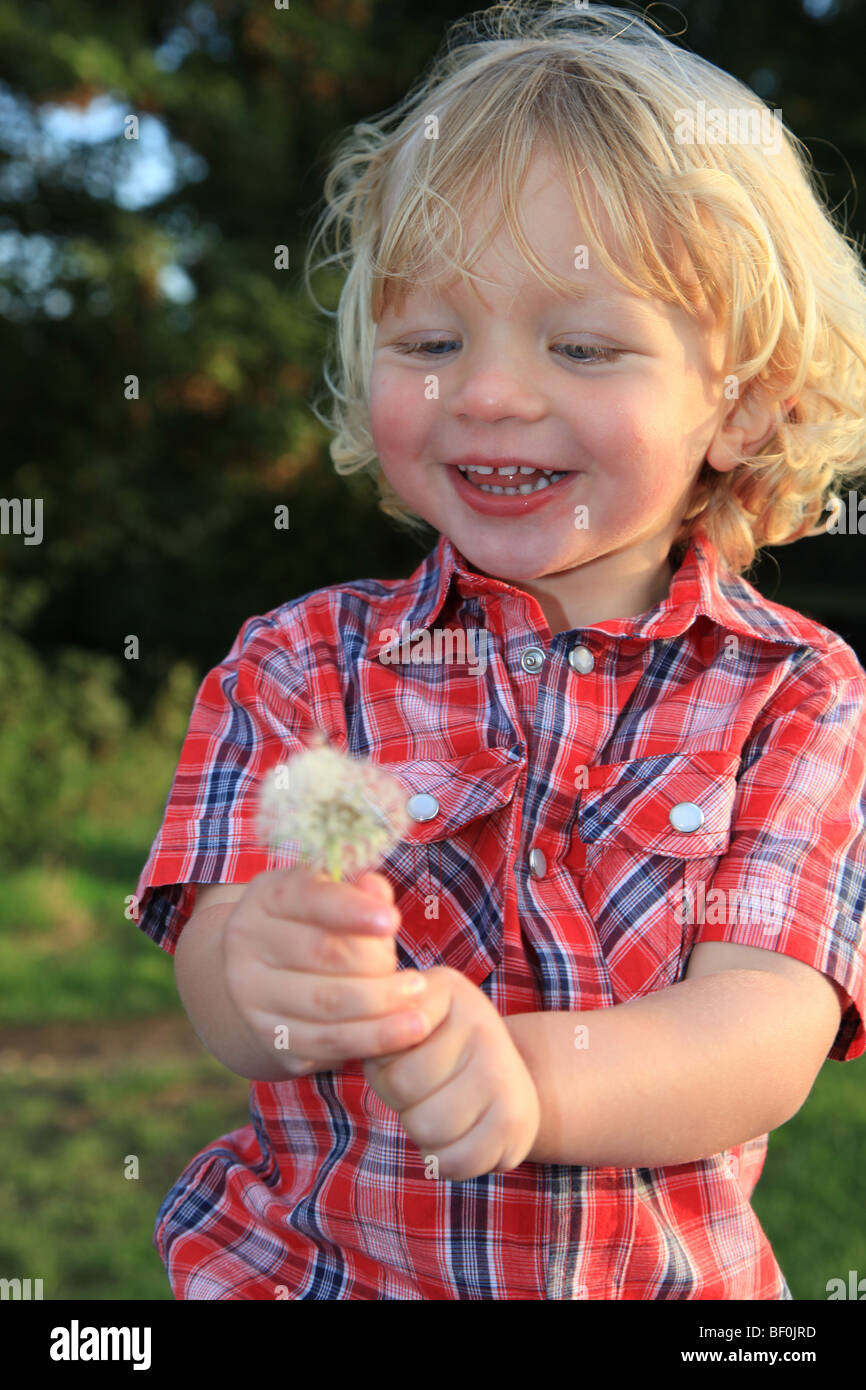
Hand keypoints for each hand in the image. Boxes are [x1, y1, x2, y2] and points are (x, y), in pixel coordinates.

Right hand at [221, 866, 429, 1076]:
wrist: (266, 981)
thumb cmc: (313, 929)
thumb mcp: (330, 899)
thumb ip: (358, 893)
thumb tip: (376, 889)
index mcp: (266, 899)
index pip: (310, 898)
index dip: (352, 909)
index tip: (393, 921)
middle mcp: (248, 947)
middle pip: (321, 954)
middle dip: (377, 966)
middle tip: (418, 980)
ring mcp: (253, 997)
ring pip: (326, 1004)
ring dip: (381, 1008)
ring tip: (419, 1008)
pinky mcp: (270, 1037)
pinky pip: (326, 1042)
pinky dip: (371, 1039)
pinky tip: (403, 1033)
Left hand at [362, 965, 540, 1180]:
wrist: (511, 1078)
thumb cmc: (438, 1053)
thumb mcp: (406, 1024)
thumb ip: (381, 1025)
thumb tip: (377, 1037)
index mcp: (446, 988)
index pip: (382, 1045)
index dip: (383, 1066)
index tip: (405, 1057)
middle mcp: (481, 1020)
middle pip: (401, 1087)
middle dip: (402, 1100)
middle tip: (426, 1090)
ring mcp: (502, 1069)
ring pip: (424, 1127)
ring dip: (422, 1132)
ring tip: (443, 1109)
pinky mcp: (516, 1119)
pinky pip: (453, 1160)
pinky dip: (446, 1160)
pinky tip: (459, 1136)